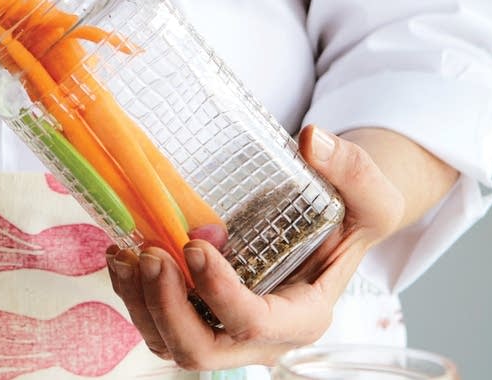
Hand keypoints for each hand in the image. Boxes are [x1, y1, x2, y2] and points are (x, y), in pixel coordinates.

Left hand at [106, 125, 406, 369]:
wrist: (329, 227)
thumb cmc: (350, 217)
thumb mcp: (369, 194)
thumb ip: (352, 168)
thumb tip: (312, 140)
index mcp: (303, 316)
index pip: (254, 323)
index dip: (218, 292)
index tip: (195, 245)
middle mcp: (261, 337)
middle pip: (201, 350)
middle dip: (167, 307)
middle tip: (152, 254)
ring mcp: (225, 331)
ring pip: (170, 341)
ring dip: (140, 302)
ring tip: (128, 252)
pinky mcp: (199, 316)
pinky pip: (157, 322)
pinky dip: (132, 294)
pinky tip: (122, 254)